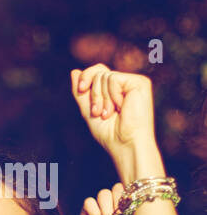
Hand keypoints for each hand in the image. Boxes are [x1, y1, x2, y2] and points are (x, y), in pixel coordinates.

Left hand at [70, 64, 158, 180]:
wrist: (124, 143)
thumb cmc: (109, 132)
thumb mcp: (88, 110)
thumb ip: (81, 93)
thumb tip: (74, 72)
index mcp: (115, 89)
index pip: (98, 71)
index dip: (86, 77)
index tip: (81, 88)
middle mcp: (126, 83)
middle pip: (99, 72)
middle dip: (93, 94)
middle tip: (99, 112)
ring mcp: (133, 82)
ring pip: (104, 76)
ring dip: (101, 98)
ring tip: (109, 114)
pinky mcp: (140, 83)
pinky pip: (113, 79)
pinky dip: (111, 95)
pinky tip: (120, 108)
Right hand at [79, 182, 133, 214]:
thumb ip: (141, 204)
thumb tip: (137, 186)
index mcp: (132, 208)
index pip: (130, 188)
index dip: (130, 199)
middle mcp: (116, 209)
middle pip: (115, 187)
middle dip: (119, 206)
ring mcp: (100, 213)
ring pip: (102, 193)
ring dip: (107, 211)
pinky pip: (88, 203)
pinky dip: (94, 213)